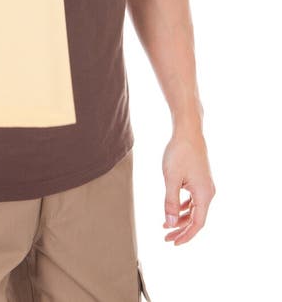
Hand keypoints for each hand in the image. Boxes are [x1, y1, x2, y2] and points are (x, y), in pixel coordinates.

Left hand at [162, 129, 215, 244]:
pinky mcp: (200, 179)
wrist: (188, 131)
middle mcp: (208, 192)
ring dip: (181, 218)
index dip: (186, 236)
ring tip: (165, 225)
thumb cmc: (179, 153)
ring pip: (194, 209)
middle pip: (196, 218)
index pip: (197, 224)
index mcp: (204, 195)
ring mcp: (205, 186)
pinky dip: (184, 207)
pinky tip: (174, 210)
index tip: (173, 243)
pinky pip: (193, 199)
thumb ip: (170, 203)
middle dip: (181, 229)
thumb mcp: (171, 179)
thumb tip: (170, 224)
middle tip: (166, 238)